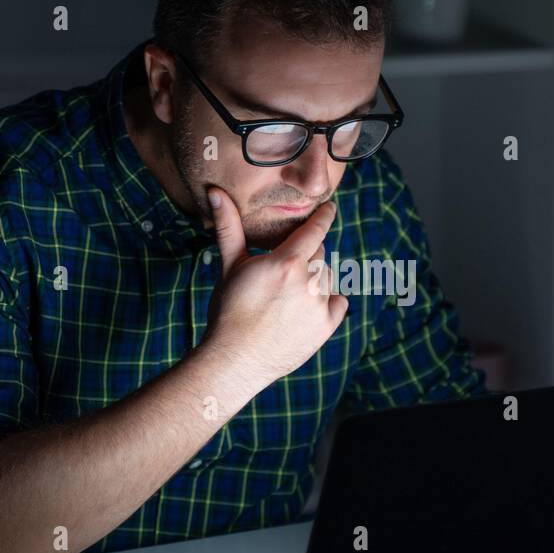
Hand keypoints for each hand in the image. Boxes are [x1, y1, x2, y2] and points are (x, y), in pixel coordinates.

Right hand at [203, 186, 348, 387]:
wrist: (234, 361)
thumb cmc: (228, 311)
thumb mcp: (230, 266)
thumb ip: (229, 227)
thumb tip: (215, 191)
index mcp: (287, 263)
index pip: (315, 230)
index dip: (324, 216)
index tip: (330, 207)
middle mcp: (309, 282)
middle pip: (320, 254)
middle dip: (306, 256)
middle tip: (285, 270)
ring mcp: (320, 306)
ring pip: (329, 278)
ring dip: (315, 279)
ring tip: (288, 295)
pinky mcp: (326, 328)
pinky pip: (338, 303)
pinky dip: (328, 302)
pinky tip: (305, 310)